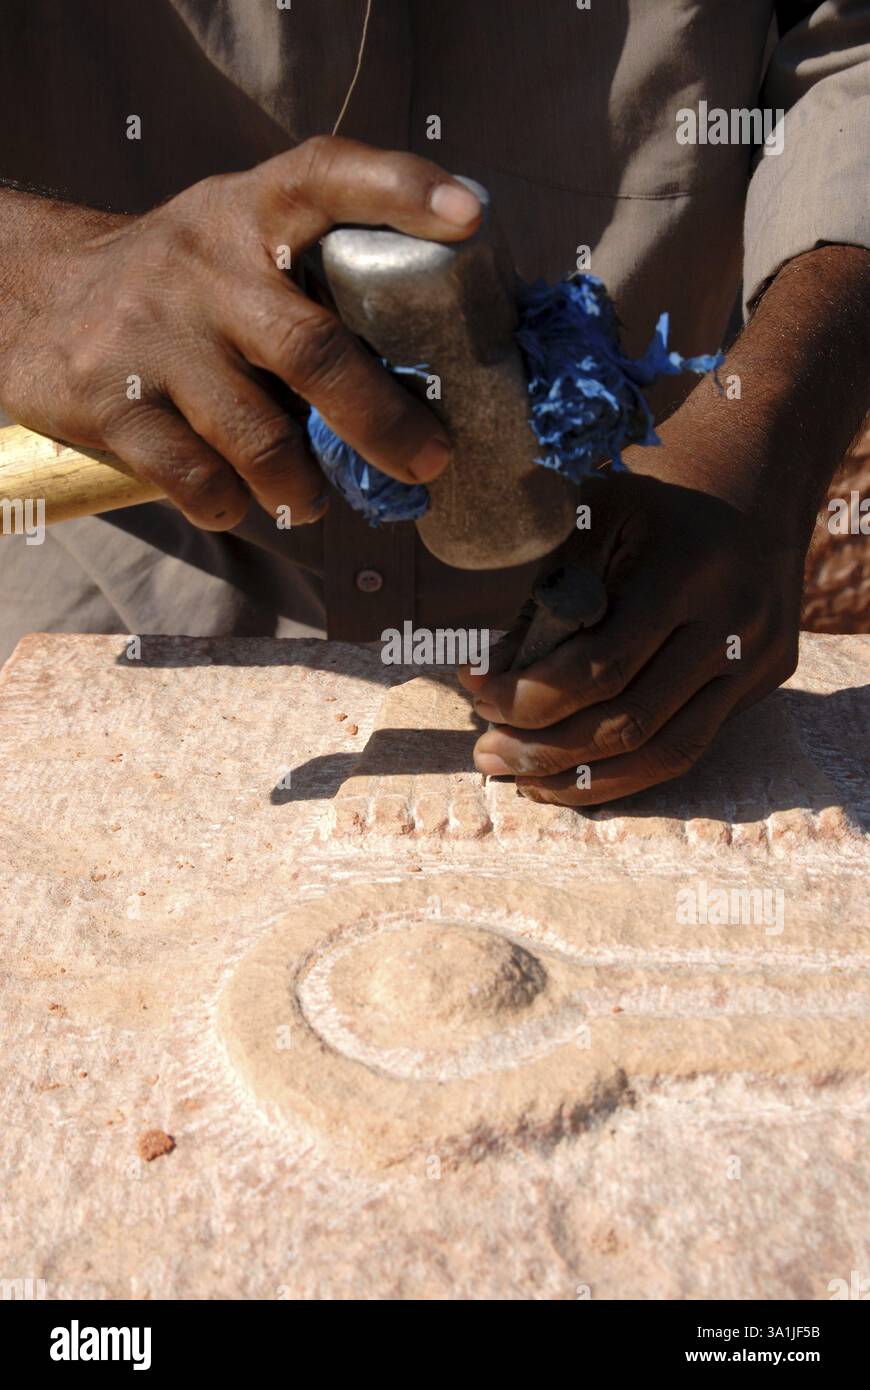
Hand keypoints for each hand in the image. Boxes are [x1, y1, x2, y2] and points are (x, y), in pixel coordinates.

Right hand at [0, 138, 481, 527]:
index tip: (468, 217)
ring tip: (312, 497)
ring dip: (304, 487)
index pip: (327, 177)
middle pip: (313, 352)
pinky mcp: (113, 405)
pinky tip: (240, 499)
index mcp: (248, 213)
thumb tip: (429, 372)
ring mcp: (154, 337)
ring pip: (261, 440)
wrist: (37, 300)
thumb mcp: (238, 242)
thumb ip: (315, 277)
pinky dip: (235, 505)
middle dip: (383, 422)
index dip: (400, 190)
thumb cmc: (183, 286)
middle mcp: (203, 265)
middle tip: (428, 461)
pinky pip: (199, 481)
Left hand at [461, 460, 801, 805]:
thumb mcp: (593, 516)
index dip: (529, 694)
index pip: (600, 666)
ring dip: (584, 778)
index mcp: (686, 570)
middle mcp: (734, 622)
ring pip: (667, 752)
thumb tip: (491, 673)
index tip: (475, 688)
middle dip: (544, 746)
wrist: (754, 480)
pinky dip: (628, 772)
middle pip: (630, 720)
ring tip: (521, 780)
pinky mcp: (766, 682)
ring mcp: (758, 658)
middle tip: (485, 754)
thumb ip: (546, 594)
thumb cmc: (653, 499)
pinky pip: (691, 747)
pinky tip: (574, 776)